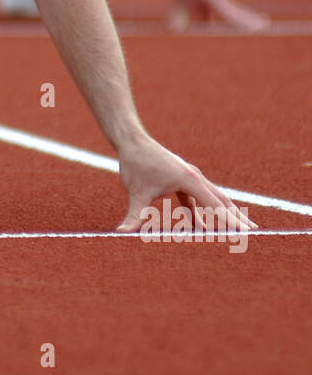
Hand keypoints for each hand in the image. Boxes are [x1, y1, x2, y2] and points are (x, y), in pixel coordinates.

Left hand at [115, 133, 253, 234]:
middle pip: (221, 200)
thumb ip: (134, 215)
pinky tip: (201, 227)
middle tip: (254, 232)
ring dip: (224, 213)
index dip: (229, 221)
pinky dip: (202, 212)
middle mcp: (195, 177)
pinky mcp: (181, 179)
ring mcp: (189, 177)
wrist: (132, 141)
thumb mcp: (135, 192)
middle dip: (237, 216)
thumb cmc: (135, 163)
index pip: (214, 205)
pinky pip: (197, 199)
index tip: (244, 233)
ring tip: (238, 229)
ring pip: (212, 198)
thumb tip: (121, 233)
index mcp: (190, 180)